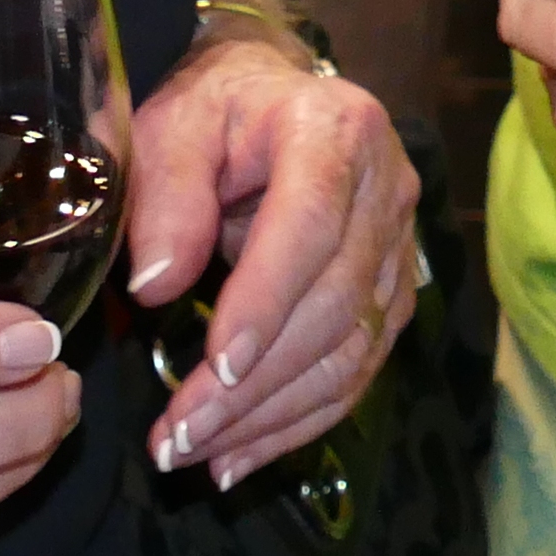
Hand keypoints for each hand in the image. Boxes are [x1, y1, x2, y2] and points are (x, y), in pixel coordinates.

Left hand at [124, 42, 420, 488]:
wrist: (276, 98)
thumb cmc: (217, 111)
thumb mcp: (174, 126)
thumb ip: (166, 194)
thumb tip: (156, 288)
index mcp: (336, 131)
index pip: (312, 225)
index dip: (268, 301)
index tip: (215, 367)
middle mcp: (387, 190)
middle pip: (335, 304)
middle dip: (255, 384)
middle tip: (178, 438)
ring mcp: (399, 248)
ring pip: (352, 352)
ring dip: (272, 417)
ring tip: (197, 456)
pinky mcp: (394, 295)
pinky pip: (358, 373)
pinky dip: (299, 424)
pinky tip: (239, 457)